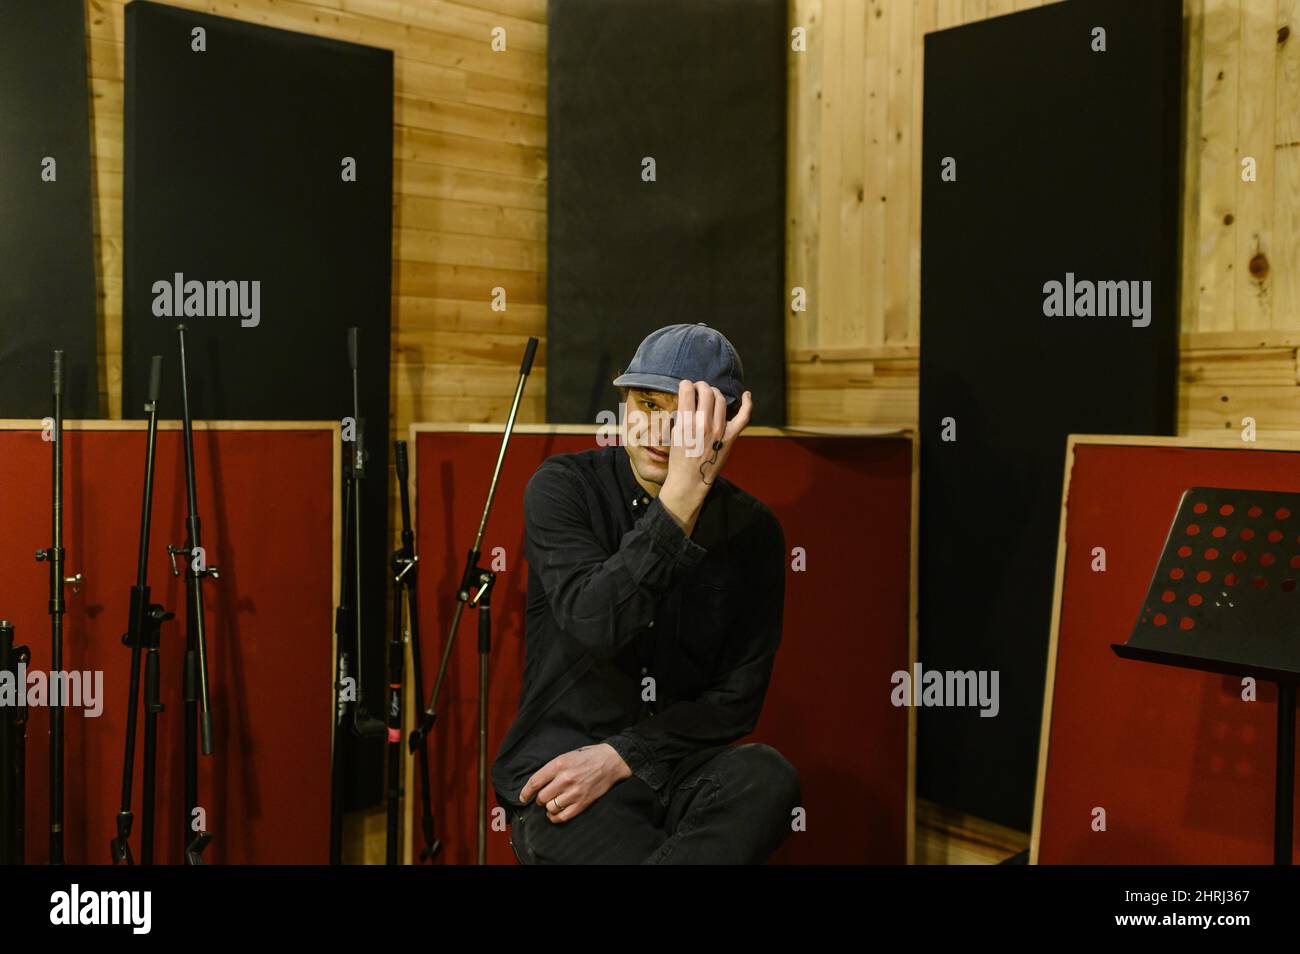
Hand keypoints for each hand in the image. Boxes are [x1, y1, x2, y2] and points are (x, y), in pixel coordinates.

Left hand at [518, 743, 631, 823]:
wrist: (610, 762)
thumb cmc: (586, 757)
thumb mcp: (566, 756)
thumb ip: (551, 769)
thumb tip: (536, 784)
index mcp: (559, 765)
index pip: (535, 782)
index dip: (525, 793)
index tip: (522, 798)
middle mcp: (565, 779)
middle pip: (541, 797)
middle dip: (539, 799)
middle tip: (544, 796)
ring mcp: (574, 792)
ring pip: (550, 808)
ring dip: (548, 807)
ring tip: (552, 802)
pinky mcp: (583, 803)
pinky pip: (562, 817)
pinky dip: (555, 817)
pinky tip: (555, 813)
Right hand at [662, 381, 751, 510]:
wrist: (690, 481)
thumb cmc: (679, 459)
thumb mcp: (673, 435)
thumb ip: (681, 417)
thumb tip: (687, 400)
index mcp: (685, 423)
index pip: (688, 392)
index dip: (686, 384)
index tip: (685, 386)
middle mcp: (703, 425)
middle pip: (706, 392)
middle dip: (701, 386)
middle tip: (698, 389)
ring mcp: (719, 431)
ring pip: (721, 399)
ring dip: (715, 392)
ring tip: (711, 394)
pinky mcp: (730, 438)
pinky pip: (743, 417)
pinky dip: (747, 404)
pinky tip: (747, 394)